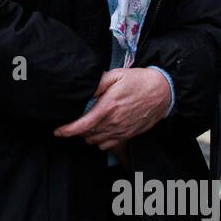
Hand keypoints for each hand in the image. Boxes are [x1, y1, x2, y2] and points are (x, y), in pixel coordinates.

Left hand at [53, 68, 171, 158]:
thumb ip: (98, 83)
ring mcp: (122, 131)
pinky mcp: (128, 135)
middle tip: (73, 122)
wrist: (163, 91)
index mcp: (109, 107)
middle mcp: (114, 122)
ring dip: (87, 136)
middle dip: (76, 131)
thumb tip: (82, 89)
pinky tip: (99, 131)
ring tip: (86, 126)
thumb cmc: (138, 81)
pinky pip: (108, 145)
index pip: (83, 125)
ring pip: (96, 142)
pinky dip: (100, 142)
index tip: (58, 131)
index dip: (67, 130)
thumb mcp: (117, 75)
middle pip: (87, 135)